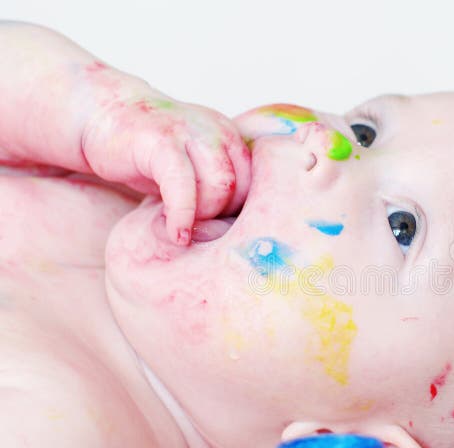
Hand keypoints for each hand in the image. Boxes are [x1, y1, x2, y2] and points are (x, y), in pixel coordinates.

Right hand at [81, 94, 251, 244]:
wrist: (103, 115)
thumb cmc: (150, 154)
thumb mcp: (192, 171)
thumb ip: (216, 192)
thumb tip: (239, 235)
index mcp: (232, 139)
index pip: (257, 187)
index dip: (238, 214)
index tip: (214, 228)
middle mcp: (219, 132)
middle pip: (241, 189)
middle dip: (220, 218)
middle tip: (195, 229)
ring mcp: (192, 132)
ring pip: (219, 187)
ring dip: (202, 217)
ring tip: (180, 227)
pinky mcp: (162, 140)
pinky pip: (183, 185)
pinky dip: (181, 215)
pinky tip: (174, 234)